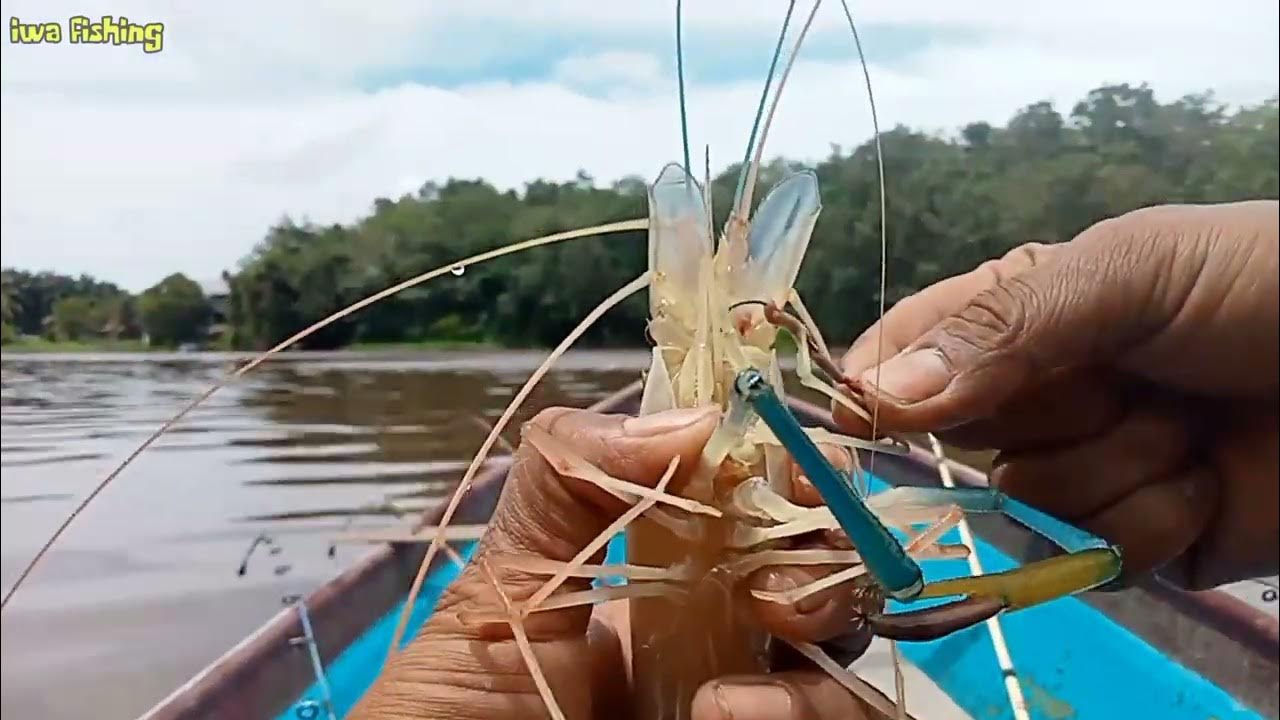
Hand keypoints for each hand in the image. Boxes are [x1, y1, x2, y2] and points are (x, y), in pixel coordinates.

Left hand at [352, 406, 890, 719]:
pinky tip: (725, 714)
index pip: (761, 497)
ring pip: (856, 644)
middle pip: (829, 561)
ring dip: (821, 631)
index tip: (773, 450)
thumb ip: (568, 483)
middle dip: (822, 547)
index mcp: (668, 579)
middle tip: (777, 579)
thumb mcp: (497, 593)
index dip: (782, 464)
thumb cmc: (461, 718)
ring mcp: (759, 701)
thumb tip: (693, 412)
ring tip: (735, 676)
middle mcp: (727, 636)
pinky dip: (816, 708)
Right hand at [836, 200, 1277, 588]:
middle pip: (954, 449)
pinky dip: (1156, 520)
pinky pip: (1091, 558)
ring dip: (1117, 467)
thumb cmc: (1258, 285)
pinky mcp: (1129, 545)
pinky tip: (1206, 478)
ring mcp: (1080, 476)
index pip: (900, 359)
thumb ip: (1001, 329)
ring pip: (1026, 507)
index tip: (844, 432)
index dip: (865, 398)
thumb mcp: (1126, 273)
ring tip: (1189, 423)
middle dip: (1044, 421)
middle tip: (1118, 383)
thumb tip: (868, 401)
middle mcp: (1034, 402)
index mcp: (1014, 321)